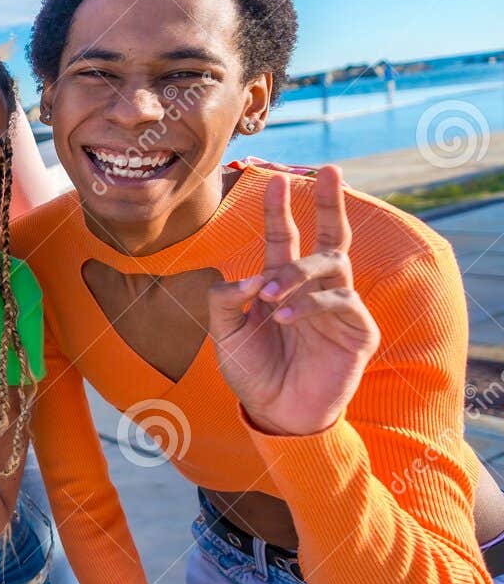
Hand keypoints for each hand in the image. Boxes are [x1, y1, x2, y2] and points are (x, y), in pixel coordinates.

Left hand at [207, 166, 378, 436]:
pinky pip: (339, 301)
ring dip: (297, 272)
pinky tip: (284, 317)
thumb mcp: (224, 332)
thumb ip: (225, 299)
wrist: (276, 413)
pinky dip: (309, 304)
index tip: (278, 179)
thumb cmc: (252, 372)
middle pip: (331, 235)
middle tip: (330, 169)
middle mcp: (314, 288)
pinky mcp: (358, 330)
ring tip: (269, 294)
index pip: (286, 237)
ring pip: (331, 264)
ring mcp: (340, 306)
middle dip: (330, 201)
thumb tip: (248, 276)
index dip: (281, 210)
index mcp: (283, 284)